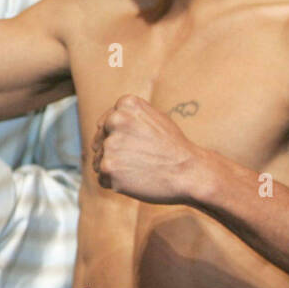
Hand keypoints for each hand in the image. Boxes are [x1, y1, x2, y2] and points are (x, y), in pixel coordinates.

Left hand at [91, 95, 205, 204]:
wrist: (190, 173)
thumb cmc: (174, 148)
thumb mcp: (154, 118)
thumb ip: (128, 117)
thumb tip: (102, 124)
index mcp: (125, 104)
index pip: (105, 125)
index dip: (120, 139)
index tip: (137, 145)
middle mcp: (114, 120)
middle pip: (99, 143)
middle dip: (115, 153)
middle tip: (140, 159)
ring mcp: (110, 145)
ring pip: (99, 161)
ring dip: (115, 169)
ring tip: (140, 169)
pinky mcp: (107, 167)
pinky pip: (102, 179)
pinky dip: (116, 183)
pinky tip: (136, 180)